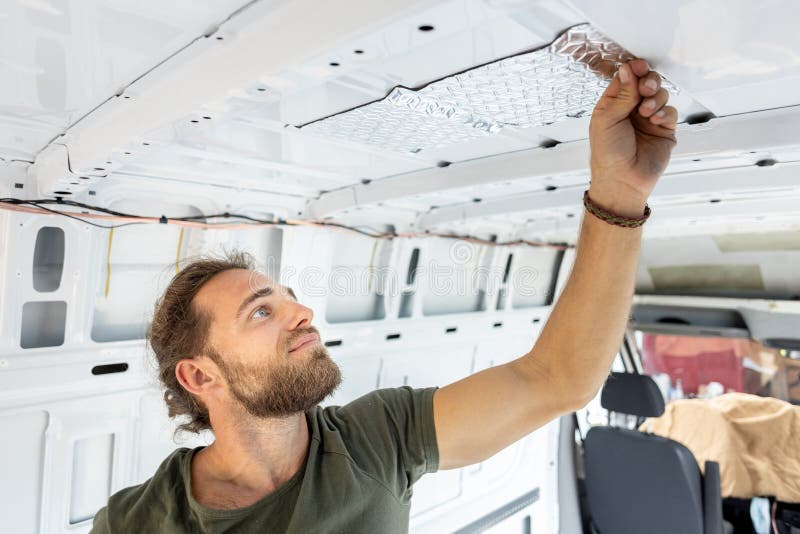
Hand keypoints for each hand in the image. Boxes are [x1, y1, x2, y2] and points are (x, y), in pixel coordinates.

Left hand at [588, 59, 677, 217]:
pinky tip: (654, 120)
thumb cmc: (607, 155)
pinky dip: (664, 112)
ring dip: (655, 98)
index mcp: (613, 105)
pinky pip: (671, 111)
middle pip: (646, 82)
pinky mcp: (664, 130)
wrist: (622, 181)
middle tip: (645, 89)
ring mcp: (648, 119)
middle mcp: (631, 109)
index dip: (634, 70)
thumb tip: (627, 70)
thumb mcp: (607, 120)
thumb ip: (621, 94)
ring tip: (646, 112)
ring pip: (660, 94)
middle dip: (648, 81)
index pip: (626, 79)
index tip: (639, 66)